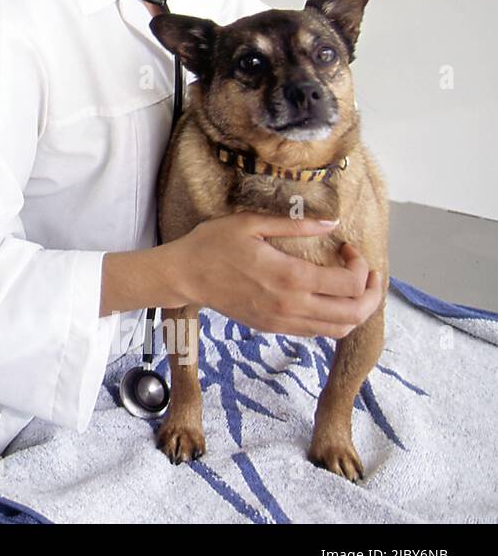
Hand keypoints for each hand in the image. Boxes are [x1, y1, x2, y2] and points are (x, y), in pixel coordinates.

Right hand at [167, 211, 383, 337]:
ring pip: (340, 329)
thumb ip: (295, 224)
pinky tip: (330, 299)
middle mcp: (291, 305)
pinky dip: (335, 319)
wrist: (183, 276)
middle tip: (369, 273)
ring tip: (356, 288)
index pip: (349, 283)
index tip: (347, 247)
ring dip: (357, 310)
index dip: (360, 265)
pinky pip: (317, 332)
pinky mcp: (273, 328)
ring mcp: (282, 321)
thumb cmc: (212, 245)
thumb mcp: (251, 223)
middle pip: (354, 314)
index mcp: (289, 277)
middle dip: (372, 294)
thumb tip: (332, 223)